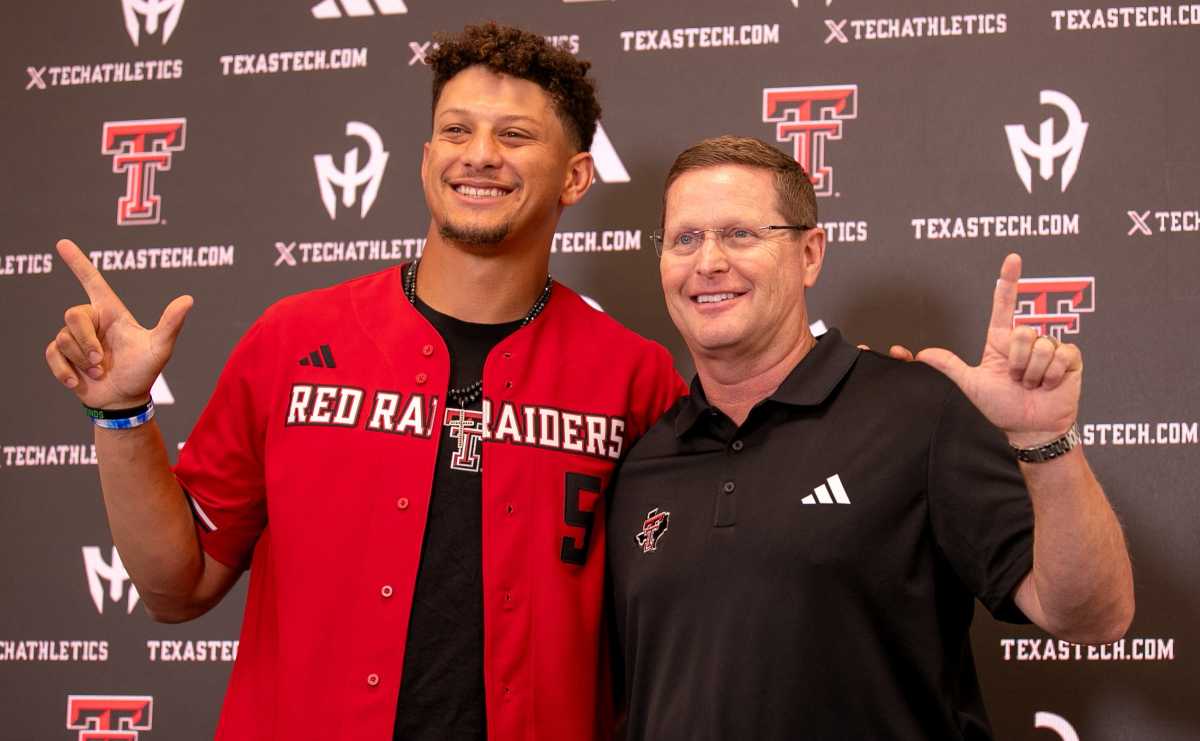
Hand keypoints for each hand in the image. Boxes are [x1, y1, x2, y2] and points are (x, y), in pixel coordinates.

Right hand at [44, 239, 192, 409]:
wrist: (125, 399)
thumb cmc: (144, 370)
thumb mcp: (160, 347)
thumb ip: (171, 323)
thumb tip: (188, 299)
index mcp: (112, 312)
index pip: (93, 281)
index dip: (78, 262)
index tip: (63, 243)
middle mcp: (92, 322)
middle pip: (73, 314)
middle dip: (87, 341)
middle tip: (102, 360)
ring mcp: (76, 339)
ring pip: (63, 338)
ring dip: (82, 360)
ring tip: (99, 371)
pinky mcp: (63, 356)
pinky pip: (52, 355)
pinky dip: (64, 370)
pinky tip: (79, 382)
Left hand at [910, 253, 1081, 446]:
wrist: (1028, 428)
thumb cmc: (1000, 407)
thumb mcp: (971, 385)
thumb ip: (949, 367)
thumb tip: (921, 353)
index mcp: (1001, 341)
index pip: (1005, 305)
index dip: (1009, 281)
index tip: (1012, 259)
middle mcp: (1026, 341)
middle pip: (1023, 331)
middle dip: (1017, 360)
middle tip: (1016, 380)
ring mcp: (1049, 348)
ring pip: (1041, 345)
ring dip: (1033, 372)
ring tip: (1032, 385)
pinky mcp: (1069, 359)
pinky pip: (1060, 354)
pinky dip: (1050, 375)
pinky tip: (1048, 385)